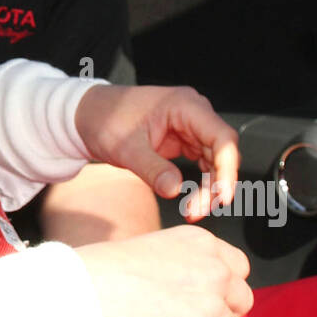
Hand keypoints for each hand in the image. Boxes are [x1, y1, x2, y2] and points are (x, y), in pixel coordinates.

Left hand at [74, 84, 237, 219]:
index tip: (223, 196)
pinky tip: (191, 202)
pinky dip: (200, 184)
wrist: (89, 115)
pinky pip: (203, 164)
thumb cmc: (105, 119)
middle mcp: (194, 113)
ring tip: (192, 212)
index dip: (228, 169)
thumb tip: (175, 191)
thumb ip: (152, 169)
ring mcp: (190, 126)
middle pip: (222, 152)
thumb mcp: (125, 148)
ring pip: (215, 161)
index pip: (222, 138)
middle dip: (215, 185)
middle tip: (195, 212)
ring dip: (209, 188)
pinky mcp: (184, 140)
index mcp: (185, 105)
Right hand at [76, 226, 253, 316]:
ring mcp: (211, 306)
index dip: (218, 291)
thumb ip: (179, 268)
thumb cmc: (96, 273)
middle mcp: (214, 270)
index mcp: (200, 242)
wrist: (75, 295)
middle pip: (239, 304)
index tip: (195, 302)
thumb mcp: (148, 251)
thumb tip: (187, 297)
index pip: (237, 270)